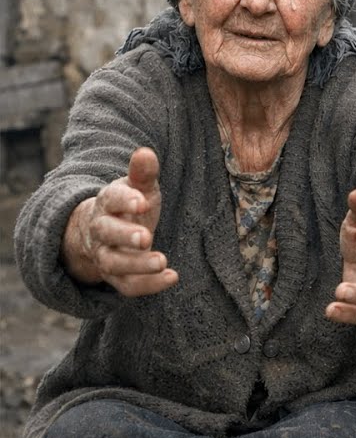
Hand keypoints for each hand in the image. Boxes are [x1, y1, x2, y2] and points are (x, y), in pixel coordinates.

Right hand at [62, 147, 178, 295]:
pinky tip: (172, 277)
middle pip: (106, 233)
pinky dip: (148, 285)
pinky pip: (128, 285)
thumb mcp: (138, 188)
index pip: (110, 199)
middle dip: (124, 236)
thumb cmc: (130, 206)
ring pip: (114, 263)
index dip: (124, 200)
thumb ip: (142, 174)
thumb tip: (145, 152)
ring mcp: (106, 255)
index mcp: (106, 203)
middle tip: (146, 238)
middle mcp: (101, 231)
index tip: (142, 201)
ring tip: (163, 261)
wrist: (106, 235)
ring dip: (137, 265)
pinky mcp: (117, 276)